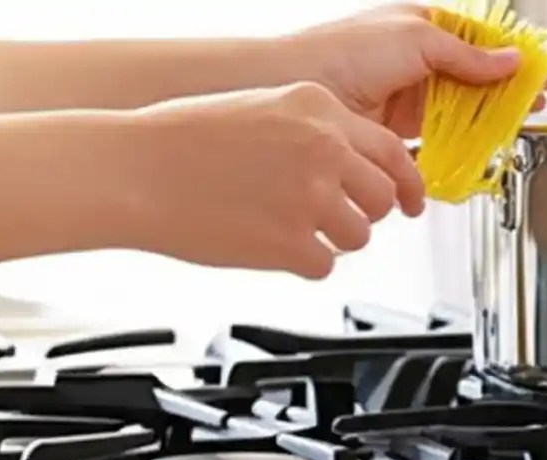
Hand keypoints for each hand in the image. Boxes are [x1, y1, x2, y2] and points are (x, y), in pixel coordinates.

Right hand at [128, 82, 424, 279]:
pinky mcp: (292, 242)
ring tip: (287, 227)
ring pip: (359, 236)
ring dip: (330, 240)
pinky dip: (301, 263)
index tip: (411, 201)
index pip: (392, 151)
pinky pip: (323, 265)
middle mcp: (323, 148)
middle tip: (334, 217)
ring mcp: (311, 196)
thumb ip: (317, 132)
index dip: (407, 183)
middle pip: (383, 198)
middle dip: (363, 214)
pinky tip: (266, 243)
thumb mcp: (263, 108)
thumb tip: (354, 165)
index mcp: (319, 107)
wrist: (136, 169)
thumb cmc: (184, 141)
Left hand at [290, 3, 546, 137]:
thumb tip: (509, 60)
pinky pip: (438, 136)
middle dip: (505, 90)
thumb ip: (467, 55)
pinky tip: (478, 145)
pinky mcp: (398, 129)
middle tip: (536, 102)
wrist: (305, 88)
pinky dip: (459, 142)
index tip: (537, 71)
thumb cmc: (347, 50)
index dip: (509, 56)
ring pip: (459, 108)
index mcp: (420, 25)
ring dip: (487, 118)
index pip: (478, 39)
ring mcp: (407, 95)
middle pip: (473, 77)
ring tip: (515, 125)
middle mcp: (415, 60)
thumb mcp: (417, 39)